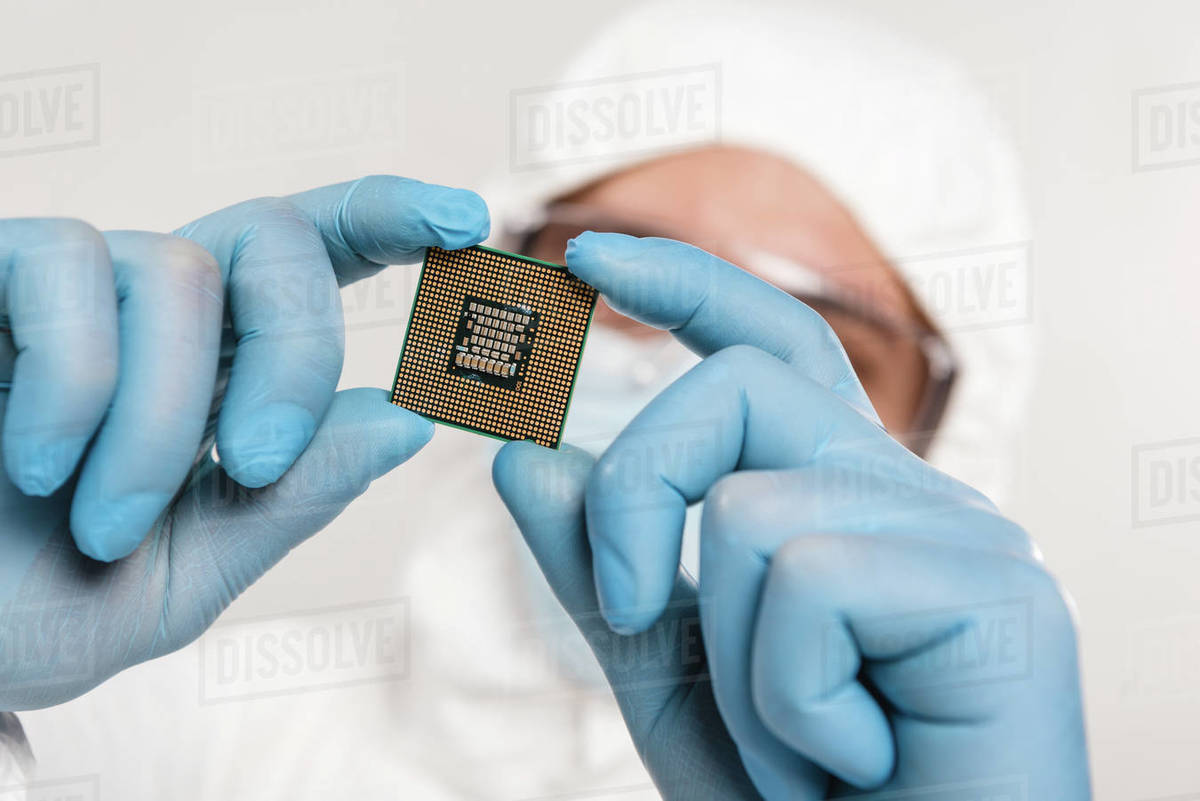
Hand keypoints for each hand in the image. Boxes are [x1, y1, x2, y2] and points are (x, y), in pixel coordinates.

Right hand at [0, 177, 487, 707]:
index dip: (388, 218)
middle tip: (253, 462)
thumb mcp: (180, 574)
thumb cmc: (30, 603)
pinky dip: (74, 381)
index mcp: (216, 368)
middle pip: (275, 234)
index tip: (464, 221)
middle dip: (292, 349)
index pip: (313, 255)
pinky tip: (36, 460)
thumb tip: (408, 417)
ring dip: (157, 418)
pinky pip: (63, 268)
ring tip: (99, 519)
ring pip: (173, 269)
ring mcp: (66, 286)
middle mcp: (152, 310)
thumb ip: (291, 500)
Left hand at [493, 233, 1088, 799]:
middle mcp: (913, 498)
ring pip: (754, 513)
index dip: (687, 286)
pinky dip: (789, 706)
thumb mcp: (672, 681)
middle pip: (735, 386)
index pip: (771, 352)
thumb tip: (525, 454)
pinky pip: (812, 586)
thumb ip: (605, 568)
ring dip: (734, 669)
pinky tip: (856, 762)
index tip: (589, 252)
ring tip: (809, 752)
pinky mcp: (1001, 595)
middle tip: (626, 606)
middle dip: (640, 492)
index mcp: (846, 504)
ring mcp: (966, 539)